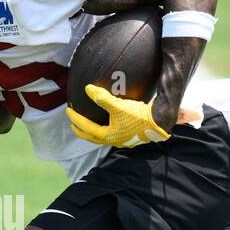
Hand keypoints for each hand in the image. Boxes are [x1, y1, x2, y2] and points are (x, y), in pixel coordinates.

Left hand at [67, 85, 192, 147]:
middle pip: (93, 137)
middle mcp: (115, 140)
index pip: (87, 128)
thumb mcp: (119, 106)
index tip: (68, 111)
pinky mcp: (131, 135)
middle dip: (82, 130)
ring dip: (94, 130)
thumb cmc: (139, 116)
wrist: (160, 121)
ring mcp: (123, 139)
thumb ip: (103, 98)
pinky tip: (110, 120)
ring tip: (90, 123)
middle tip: (73, 124)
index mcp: (109, 136)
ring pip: (103, 136)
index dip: (76, 119)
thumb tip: (88, 89)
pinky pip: (113, 132)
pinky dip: (106, 127)